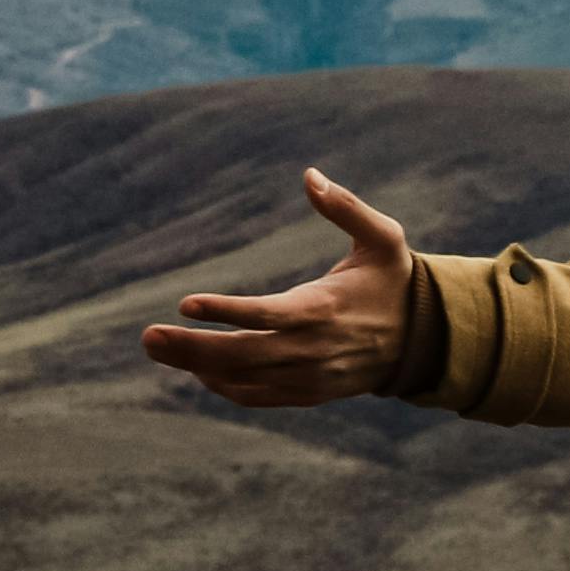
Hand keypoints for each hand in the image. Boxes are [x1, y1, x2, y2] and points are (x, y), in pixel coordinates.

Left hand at [140, 169, 413, 408]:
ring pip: (244, 379)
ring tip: (156, 347)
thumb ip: (347, 207)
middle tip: (146, 337)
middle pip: (243, 355)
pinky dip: (224, 386)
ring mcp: (309, 377)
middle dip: (191, 348)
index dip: (226, 312)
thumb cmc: (393, 280)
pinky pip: (258, 396)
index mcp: (324, 308)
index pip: (268, 315)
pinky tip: (196, 369)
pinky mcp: (308, 392)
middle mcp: (312, 349)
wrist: (423, 342)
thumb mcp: (383, 237)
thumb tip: (310, 175)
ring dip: (196, 365)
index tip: (186, 303)